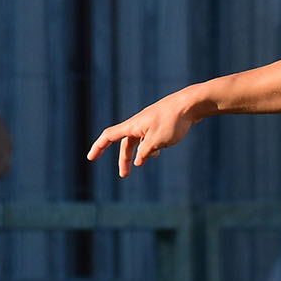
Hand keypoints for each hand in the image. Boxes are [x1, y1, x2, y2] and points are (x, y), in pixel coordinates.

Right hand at [86, 90, 200, 176]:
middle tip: (124, 175)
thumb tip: (138, 160)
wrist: (190, 104)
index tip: (90, 158)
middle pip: (125, 144)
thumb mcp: (157, 141)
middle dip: (124, 159)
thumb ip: (144, 152)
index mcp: (132, 126)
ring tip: (152, 156)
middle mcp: (138, 124)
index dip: (98, 147)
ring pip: (140, 142)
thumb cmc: (173, 121)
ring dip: (142, 153)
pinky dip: (152, 147)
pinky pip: (150, 138)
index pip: (109, 136)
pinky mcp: (160, 124)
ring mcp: (149, 124)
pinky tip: (161, 149)